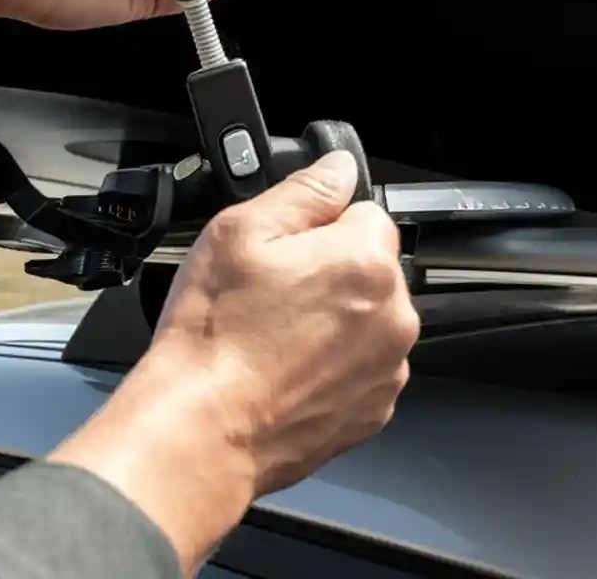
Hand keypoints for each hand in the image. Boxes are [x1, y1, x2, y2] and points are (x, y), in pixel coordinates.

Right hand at [48, 151, 420, 573]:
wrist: (203, 429)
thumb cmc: (214, 336)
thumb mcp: (239, 232)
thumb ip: (303, 191)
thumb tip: (338, 168)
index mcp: (366, 262)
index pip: (366, 213)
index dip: (319, 226)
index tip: (284, 250)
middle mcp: (393, 317)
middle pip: (369, 270)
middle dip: (328, 274)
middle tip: (269, 295)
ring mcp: (386, 369)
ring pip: (365, 321)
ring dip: (332, 322)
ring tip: (271, 337)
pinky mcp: (372, 411)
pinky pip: (360, 369)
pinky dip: (330, 367)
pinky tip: (283, 370)